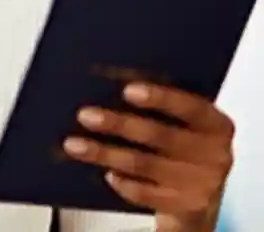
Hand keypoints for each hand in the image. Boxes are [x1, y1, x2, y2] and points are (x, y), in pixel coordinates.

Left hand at [63, 83, 234, 231]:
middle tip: (85, 115)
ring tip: (74, 144)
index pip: (191, 107)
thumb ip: (160, 107)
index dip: (161, 98)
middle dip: (120, 124)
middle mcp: (216, 155)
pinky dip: (123, 183)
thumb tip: (108, 84)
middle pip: (161, 136)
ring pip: (145, 165)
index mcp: (217, 125)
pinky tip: (107, 174)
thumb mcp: (182, 124)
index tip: (128, 90)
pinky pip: (145, 194)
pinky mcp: (185, 207)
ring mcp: (202, 184)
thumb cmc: (181, 145)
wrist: (197, 195)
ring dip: (106, 153)